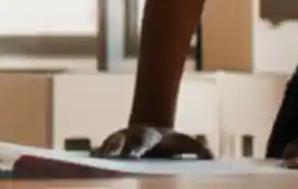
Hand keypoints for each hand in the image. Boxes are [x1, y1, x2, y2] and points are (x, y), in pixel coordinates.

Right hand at [94, 125, 214, 158]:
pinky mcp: (109, 147)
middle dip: (112, 150)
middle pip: (119, 142)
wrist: (152, 128)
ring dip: (99, 155)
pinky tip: (86, 168)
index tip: (131, 157)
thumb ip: (198, 149)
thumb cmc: (171, 141)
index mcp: (147, 135)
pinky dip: (93, 158)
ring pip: (106, 146)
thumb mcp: (186, 142)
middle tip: (106, 160)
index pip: (141, 142)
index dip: (136, 149)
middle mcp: (129, 135)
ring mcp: (118, 139)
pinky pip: (99, 152)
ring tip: (91, 165)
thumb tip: (211, 157)